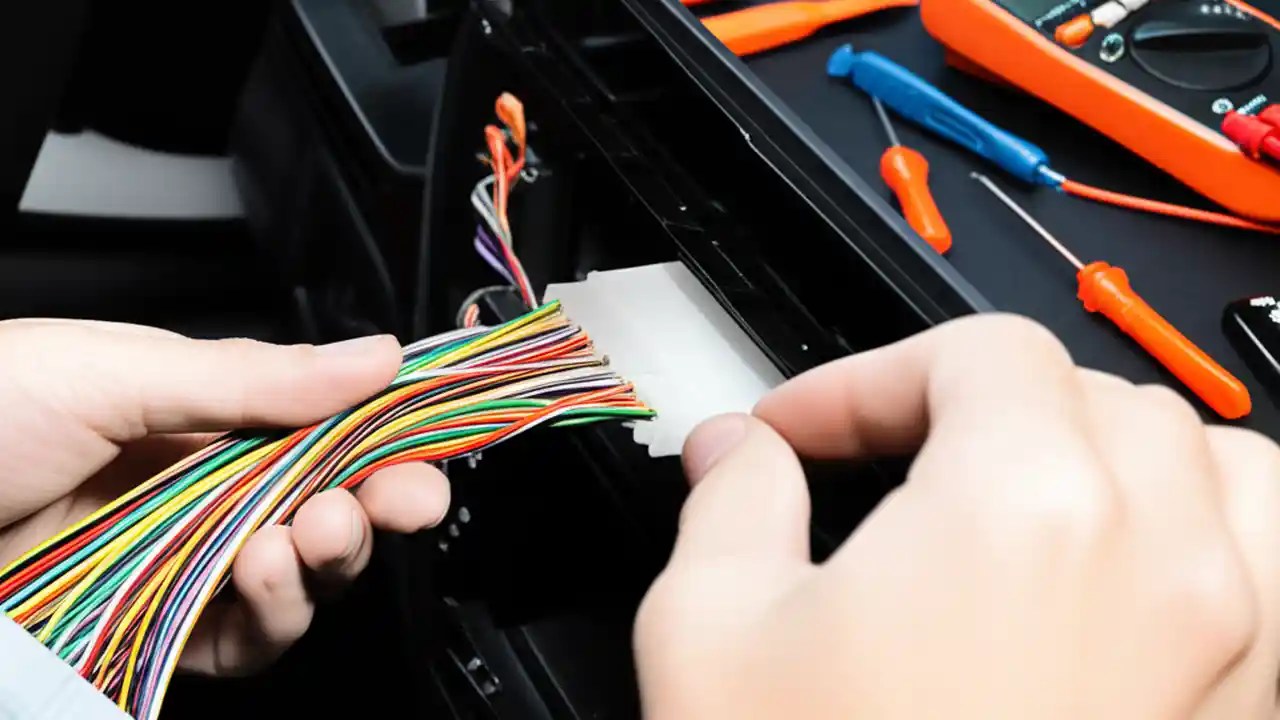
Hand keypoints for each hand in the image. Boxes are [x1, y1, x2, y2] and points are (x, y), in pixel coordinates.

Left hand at [0, 319, 449, 675]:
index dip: (387, 435)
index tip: (432, 441)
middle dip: (379, 504)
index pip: (325, 425)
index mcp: (205, 413)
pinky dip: (275, 612)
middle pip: (332, 505)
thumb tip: (374, 355)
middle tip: (400, 499)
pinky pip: (249, 636)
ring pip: (303, 579)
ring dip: (328, 558)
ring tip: (313, 532)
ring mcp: (186, 564)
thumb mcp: (119, 372)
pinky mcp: (161, 632)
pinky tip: (264, 570)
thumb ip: (257, 377)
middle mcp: (206, 490)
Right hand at [636, 315, 1279, 718]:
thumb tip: (734, 454)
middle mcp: (1155, 561)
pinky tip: (1132, 571)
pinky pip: (1276, 572)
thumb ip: (728, 504)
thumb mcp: (710, 636)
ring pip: (1216, 462)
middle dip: (969, 405)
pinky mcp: (1248, 718)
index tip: (800, 432)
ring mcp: (1229, 647)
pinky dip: (1212, 535)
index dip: (864, 377)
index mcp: (1020, 512)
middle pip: (1089, 392)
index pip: (969, 355)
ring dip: (1114, 449)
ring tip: (1023, 490)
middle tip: (882, 462)